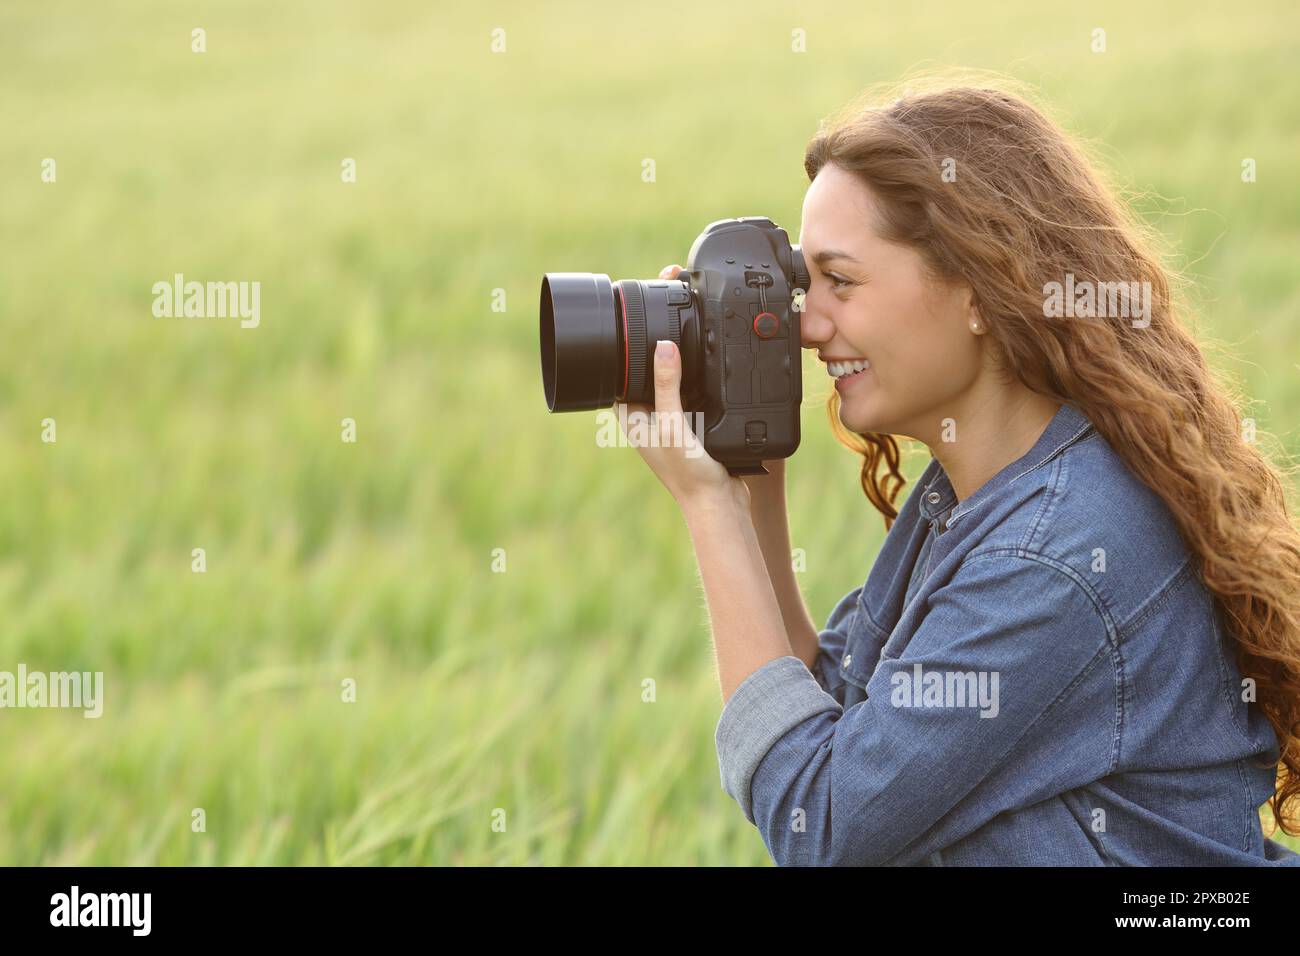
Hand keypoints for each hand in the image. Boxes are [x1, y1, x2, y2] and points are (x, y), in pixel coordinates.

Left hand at [617, 265, 747, 508]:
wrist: (719, 504)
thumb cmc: (688, 474)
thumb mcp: (673, 425)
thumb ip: (667, 386)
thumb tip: (662, 345)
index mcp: (631, 414)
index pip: (620, 367)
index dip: (624, 338)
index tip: (633, 310)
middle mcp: (647, 413)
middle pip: (645, 365)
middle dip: (653, 334)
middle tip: (665, 297)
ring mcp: (669, 416)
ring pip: (668, 373)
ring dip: (677, 348)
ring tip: (684, 314)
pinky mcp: (692, 420)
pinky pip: (690, 385)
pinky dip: (696, 367)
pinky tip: (708, 351)